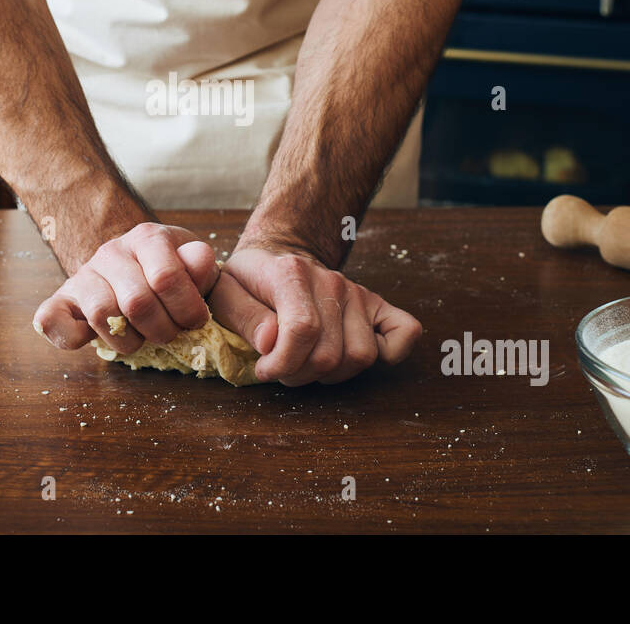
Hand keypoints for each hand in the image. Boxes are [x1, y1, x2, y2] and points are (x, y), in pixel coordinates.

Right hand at [32, 223, 218, 353]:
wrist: (134, 267)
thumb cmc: (168, 271)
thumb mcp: (192, 263)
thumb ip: (199, 264)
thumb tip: (198, 259)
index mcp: (147, 237)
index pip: (166, 277)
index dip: (187, 309)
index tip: (196, 321)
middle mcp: (111, 251)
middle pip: (136, 302)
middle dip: (163, 329)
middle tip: (172, 333)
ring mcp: (84, 274)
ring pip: (101, 314)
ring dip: (129, 340)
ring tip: (143, 337)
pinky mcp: (62, 298)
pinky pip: (53, 318)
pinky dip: (68, 335)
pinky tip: (89, 337)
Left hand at [212, 246, 421, 385]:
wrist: (278, 255)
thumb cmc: (249, 281)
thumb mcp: (225, 292)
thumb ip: (242, 316)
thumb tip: (269, 342)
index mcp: (291, 274)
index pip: (301, 331)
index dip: (281, 363)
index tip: (264, 368)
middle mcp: (331, 281)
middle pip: (330, 354)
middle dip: (300, 374)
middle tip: (282, 367)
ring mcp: (358, 293)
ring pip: (362, 356)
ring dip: (332, 373)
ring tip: (308, 362)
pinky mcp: (377, 304)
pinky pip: (404, 334)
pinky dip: (389, 353)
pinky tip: (350, 354)